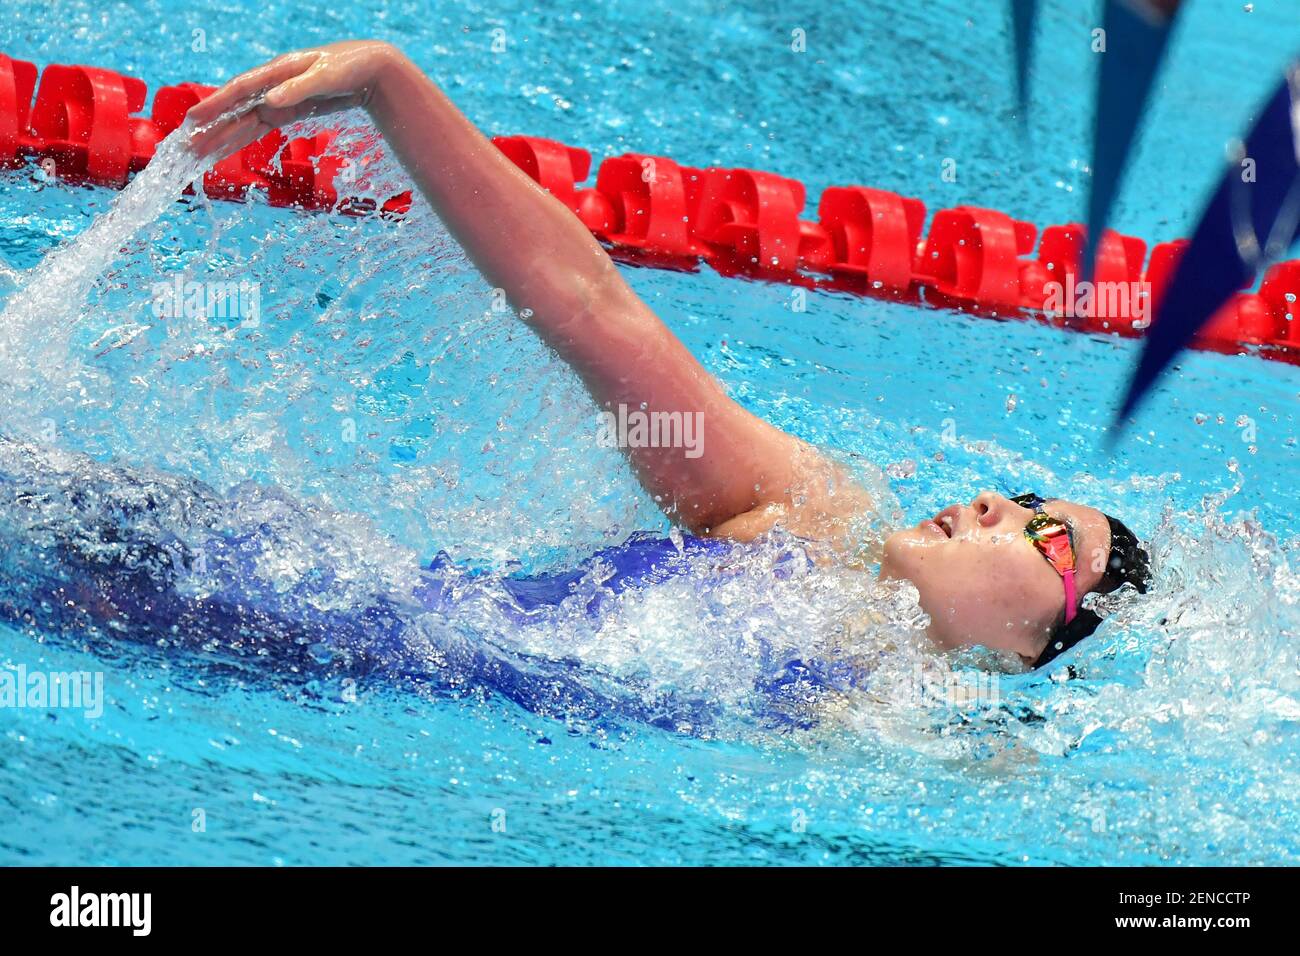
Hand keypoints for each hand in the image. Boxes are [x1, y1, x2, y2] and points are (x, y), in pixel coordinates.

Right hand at [187, 40, 400, 158]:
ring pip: (244, 121)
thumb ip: (299, 88)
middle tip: (185, 146)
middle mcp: (272, 85)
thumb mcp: (326, 76)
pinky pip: (259, 127)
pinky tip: (224, 147)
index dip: (217, 104)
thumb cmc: (348, 66)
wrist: (368, 67)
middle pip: (235, 109)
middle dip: (211, 128)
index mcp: (278, 71)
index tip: (195, 118)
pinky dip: (241, 138)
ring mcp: (278, 98)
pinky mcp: (288, 111)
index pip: (241, 90)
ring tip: (197, 152)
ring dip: (221, 137)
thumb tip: (271, 101)